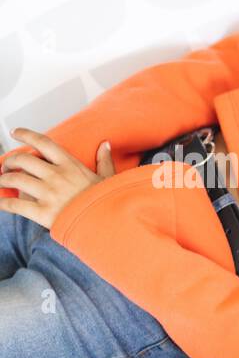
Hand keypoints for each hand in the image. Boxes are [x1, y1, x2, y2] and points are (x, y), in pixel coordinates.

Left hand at [0, 128, 114, 228]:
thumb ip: (104, 161)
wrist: (108, 225)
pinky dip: (3, 202)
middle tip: (7, 166)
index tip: (15, 132)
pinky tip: (0, 202)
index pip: (43, 143)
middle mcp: (56, 176)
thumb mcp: (109, 179)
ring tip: (2, 181)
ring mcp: (48, 194)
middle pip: (23, 160)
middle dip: (10, 161)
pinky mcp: (42, 212)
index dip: (25, 134)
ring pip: (15, 180)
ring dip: (4, 179)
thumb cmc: (108, 203)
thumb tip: (105, 145)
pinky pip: (14, 204)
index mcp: (70, 165)